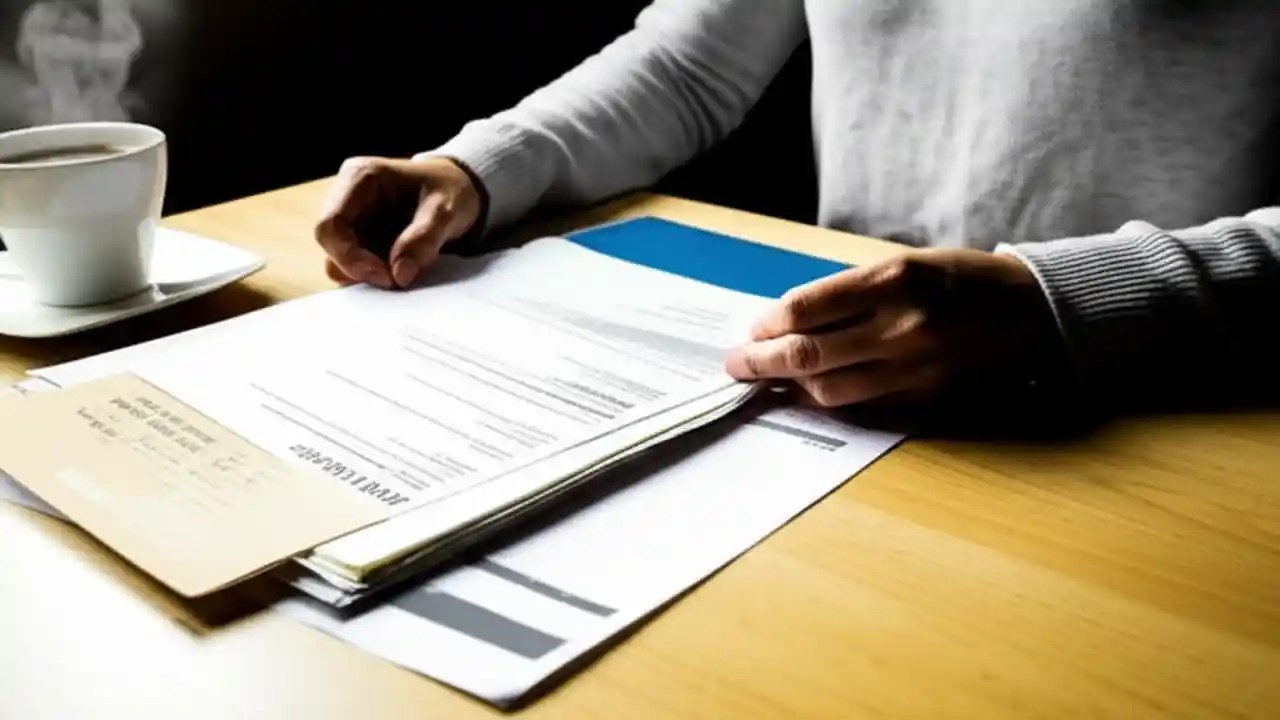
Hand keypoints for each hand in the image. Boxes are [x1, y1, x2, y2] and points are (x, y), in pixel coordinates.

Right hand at [315, 156, 481, 288]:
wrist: (459, 191)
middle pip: (330, 244)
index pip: (329, 224)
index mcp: (359, 177)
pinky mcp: (360, 238)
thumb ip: (423, 239)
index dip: (349, 257)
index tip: (385, 276)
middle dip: (359, 269)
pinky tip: (401, 270)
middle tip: (396, 281)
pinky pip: (355, 265)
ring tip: (404, 272)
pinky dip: (375, 274)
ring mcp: (351, 219)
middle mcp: (345, 197)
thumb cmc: (450, 190)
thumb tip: (399, 275)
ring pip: (339, 259)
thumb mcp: (446, 210)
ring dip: (367, 274)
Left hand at [724, 248, 1061, 406]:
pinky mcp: (926, 398)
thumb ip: (848, 292)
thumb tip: (788, 321)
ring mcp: (914, 367)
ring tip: (770, 380)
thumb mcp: (905, 264)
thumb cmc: (962, 280)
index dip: (768, 323)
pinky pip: (862, 406)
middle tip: (736, 365)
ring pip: (829, 390)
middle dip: (760, 362)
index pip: (805, 309)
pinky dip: (829, 400)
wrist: (1036, 312)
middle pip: (807, 355)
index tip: (754, 329)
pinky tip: (811, 392)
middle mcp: (900, 326)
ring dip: (792, 387)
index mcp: (892, 280)